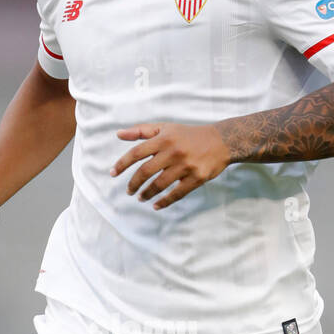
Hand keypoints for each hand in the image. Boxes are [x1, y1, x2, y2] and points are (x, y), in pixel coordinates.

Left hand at [110, 122, 231, 208]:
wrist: (221, 141)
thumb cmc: (188, 135)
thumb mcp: (165, 128)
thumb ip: (141, 131)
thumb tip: (118, 134)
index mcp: (164, 139)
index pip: (137, 152)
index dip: (122, 164)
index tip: (112, 173)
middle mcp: (173, 152)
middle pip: (146, 171)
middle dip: (134, 183)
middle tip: (129, 191)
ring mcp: (185, 166)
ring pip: (160, 184)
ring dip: (147, 193)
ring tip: (140, 198)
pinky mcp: (197, 178)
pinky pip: (177, 193)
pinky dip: (165, 201)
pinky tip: (156, 205)